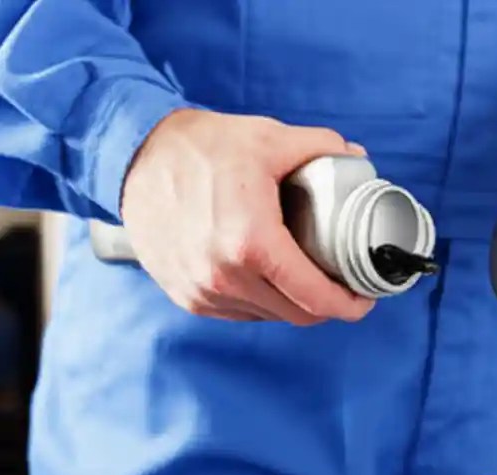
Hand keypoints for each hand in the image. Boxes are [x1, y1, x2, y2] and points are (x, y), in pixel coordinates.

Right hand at [120, 108, 373, 323]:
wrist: (131, 156)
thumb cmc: (199, 147)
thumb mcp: (268, 137)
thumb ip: (320, 147)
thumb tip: (356, 156)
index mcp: (251, 243)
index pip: (315, 297)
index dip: (348, 304)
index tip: (364, 299)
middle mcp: (223, 276)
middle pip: (298, 313)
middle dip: (327, 305)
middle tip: (342, 285)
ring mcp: (202, 290)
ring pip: (269, 315)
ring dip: (292, 302)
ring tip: (306, 276)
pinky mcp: (186, 295)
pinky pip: (240, 312)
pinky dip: (262, 300)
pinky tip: (270, 277)